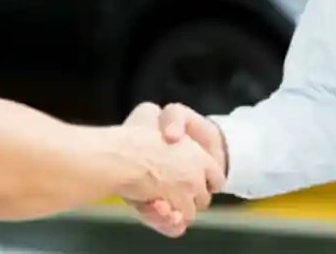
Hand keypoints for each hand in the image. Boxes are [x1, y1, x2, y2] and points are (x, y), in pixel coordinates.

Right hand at [124, 103, 227, 236]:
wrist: (120, 158)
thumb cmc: (132, 135)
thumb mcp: (149, 112)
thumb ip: (163, 120)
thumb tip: (165, 126)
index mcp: (199, 156)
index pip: (215, 177)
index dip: (203, 180)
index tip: (189, 180)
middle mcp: (197, 177)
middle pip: (203, 198)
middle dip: (190, 198)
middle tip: (170, 192)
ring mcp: (187, 195)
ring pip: (189, 213)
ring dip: (177, 210)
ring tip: (158, 200)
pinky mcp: (174, 210)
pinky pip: (176, 224)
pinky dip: (167, 221)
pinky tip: (153, 207)